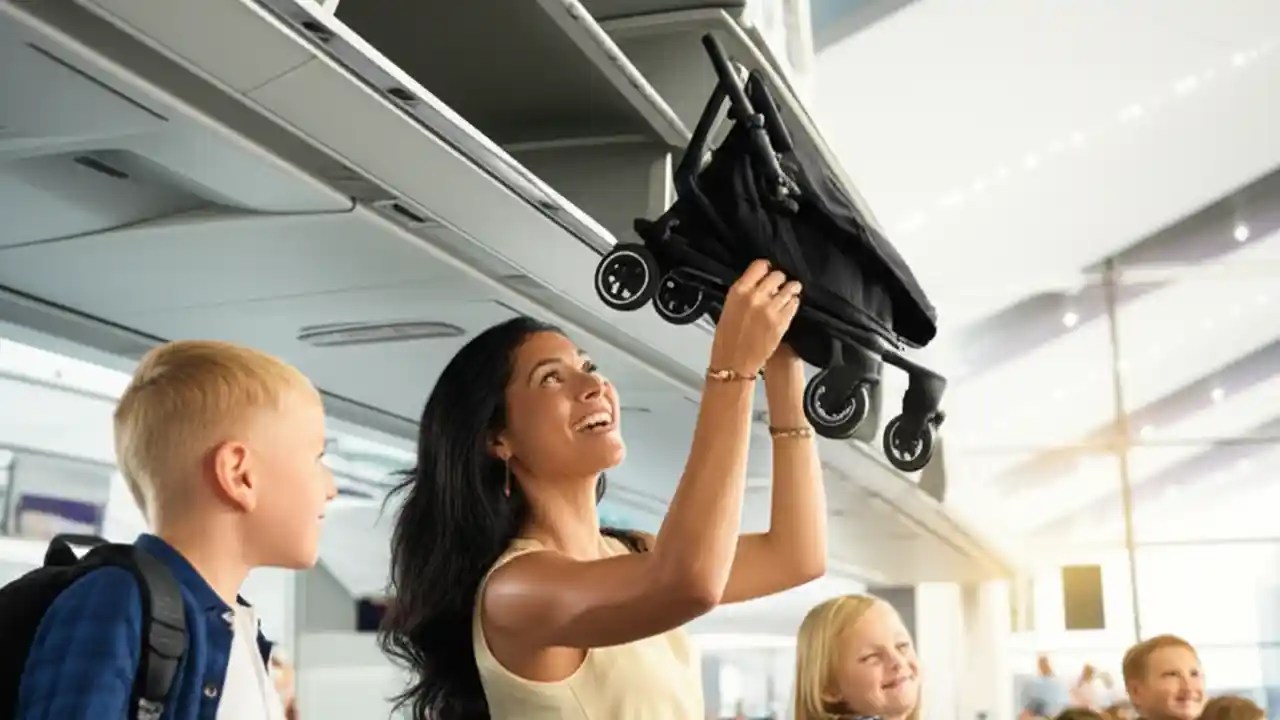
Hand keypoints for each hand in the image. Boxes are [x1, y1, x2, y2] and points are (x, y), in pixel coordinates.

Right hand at [708, 259, 801, 375]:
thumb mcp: (728, 308)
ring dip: (790, 289)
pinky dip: (793, 303)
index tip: (768, 270)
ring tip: (790, 291)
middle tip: (779, 285)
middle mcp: (756, 297)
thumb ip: (744, 293)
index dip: (766, 267)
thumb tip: (756, 282)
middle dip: (779, 280)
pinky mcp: (782, 321)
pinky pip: (794, 304)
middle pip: (777, 275)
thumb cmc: (728, 340)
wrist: (734, 363)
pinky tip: (789, 306)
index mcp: (739, 291)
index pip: (759, 266)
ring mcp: (771, 309)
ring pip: (790, 288)